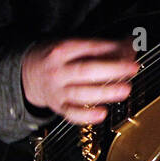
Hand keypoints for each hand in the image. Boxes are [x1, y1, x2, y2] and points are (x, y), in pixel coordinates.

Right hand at [21, 37, 139, 123]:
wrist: (27, 74)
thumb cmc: (56, 57)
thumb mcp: (71, 44)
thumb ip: (101, 46)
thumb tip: (130, 45)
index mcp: (61, 50)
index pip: (87, 47)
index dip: (109, 48)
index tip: (128, 47)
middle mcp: (58, 71)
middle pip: (85, 70)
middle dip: (112, 69)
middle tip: (132, 68)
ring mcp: (57, 90)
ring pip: (81, 93)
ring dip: (105, 93)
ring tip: (125, 90)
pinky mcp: (58, 107)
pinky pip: (72, 114)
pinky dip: (87, 116)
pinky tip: (103, 113)